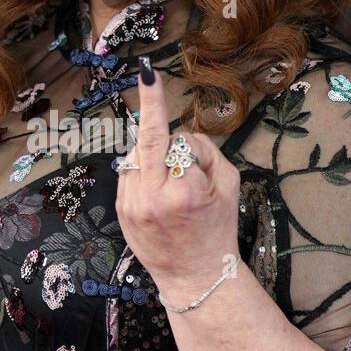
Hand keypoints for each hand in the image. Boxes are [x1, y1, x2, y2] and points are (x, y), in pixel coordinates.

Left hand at [115, 60, 240, 296]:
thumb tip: (178, 136)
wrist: (195, 276)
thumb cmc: (217, 228)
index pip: (179, 141)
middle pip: (149, 140)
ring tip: (171, 185)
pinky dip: (143, 171)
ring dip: (154, 156)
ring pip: (137, 154)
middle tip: (155, 94)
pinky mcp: (120, 210)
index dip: (174, 125)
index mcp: (185, 191)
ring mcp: (132, 205)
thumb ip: (204, 151)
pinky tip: (157, 192)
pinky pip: (129, 172)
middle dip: (156, 119)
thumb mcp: (229, 185)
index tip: (146, 74)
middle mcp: (152, 197)